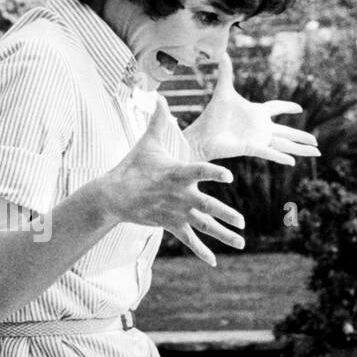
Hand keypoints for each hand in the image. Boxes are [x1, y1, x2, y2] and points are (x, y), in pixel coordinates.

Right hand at [101, 103, 244, 265]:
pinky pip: (188, 241)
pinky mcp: (171, 225)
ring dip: (223, 235)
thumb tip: (160, 95)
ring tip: (241, 243)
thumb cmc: (133, 166)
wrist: (113, 195)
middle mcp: (179, 195)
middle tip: (242, 221)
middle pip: (206, 207)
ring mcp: (176, 213)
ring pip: (203, 227)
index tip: (230, 176)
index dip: (214, 173)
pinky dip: (201, 252)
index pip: (199, 171)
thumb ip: (159, 120)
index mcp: (177, 174)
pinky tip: (214, 262)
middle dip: (225, 214)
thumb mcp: (147, 142)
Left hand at [187, 55, 320, 164]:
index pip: (276, 108)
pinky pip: (270, 153)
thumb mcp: (223, 91)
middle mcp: (260, 128)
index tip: (299, 108)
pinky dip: (281, 157)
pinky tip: (293, 162)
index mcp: (256, 113)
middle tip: (316, 140)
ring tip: (316, 153)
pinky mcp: (252, 148)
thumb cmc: (212, 116)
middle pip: (287, 132)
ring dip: (301, 149)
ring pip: (285, 145)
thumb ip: (226, 73)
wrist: (202, 135)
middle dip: (302, 136)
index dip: (287, 107)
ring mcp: (258, 139)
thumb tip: (221, 52)